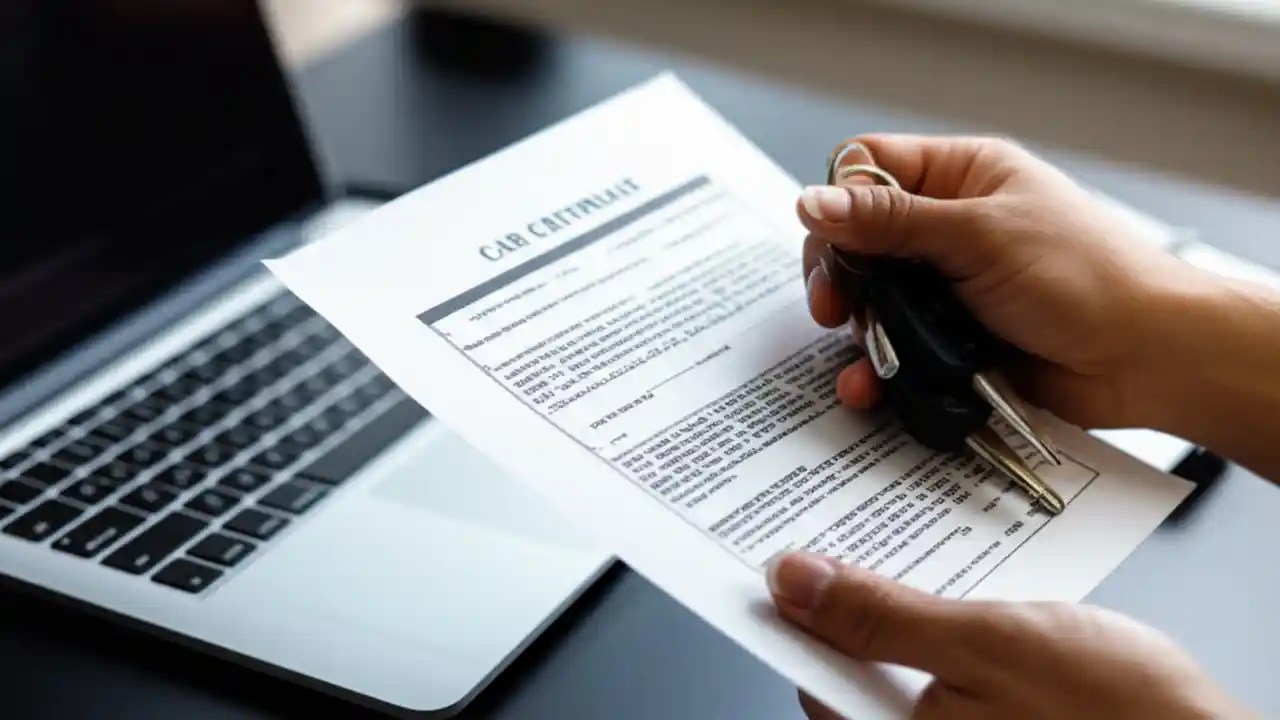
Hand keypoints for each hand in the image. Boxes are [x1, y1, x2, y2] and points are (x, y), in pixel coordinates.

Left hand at [767, 552, 1248, 719]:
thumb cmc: (1118, 714)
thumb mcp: (983, 643)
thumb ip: (880, 617)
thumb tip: (794, 584)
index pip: (812, 677)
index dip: (795, 613)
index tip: (787, 562)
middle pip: (853, 669)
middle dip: (849, 603)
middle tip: (853, 540)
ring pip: (900, 666)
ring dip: (898, 611)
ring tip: (905, 558)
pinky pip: (944, 674)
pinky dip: (941, 630)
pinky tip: (955, 593)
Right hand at [798, 134, 1222, 429]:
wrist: (1146, 361)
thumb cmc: (1086, 278)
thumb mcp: (979, 235)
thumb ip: (890, 222)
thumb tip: (812, 201)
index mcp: (962, 176)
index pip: (869, 170)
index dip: (839, 203)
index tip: (834, 244)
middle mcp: (948, 227)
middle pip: (857, 241)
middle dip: (840, 275)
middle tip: (834, 306)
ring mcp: (947, 286)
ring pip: (871, 301)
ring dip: (858, 330)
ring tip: (863, 356)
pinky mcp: (949, 340)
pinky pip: (893, 349)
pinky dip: (876, 370)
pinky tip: (868, 387)